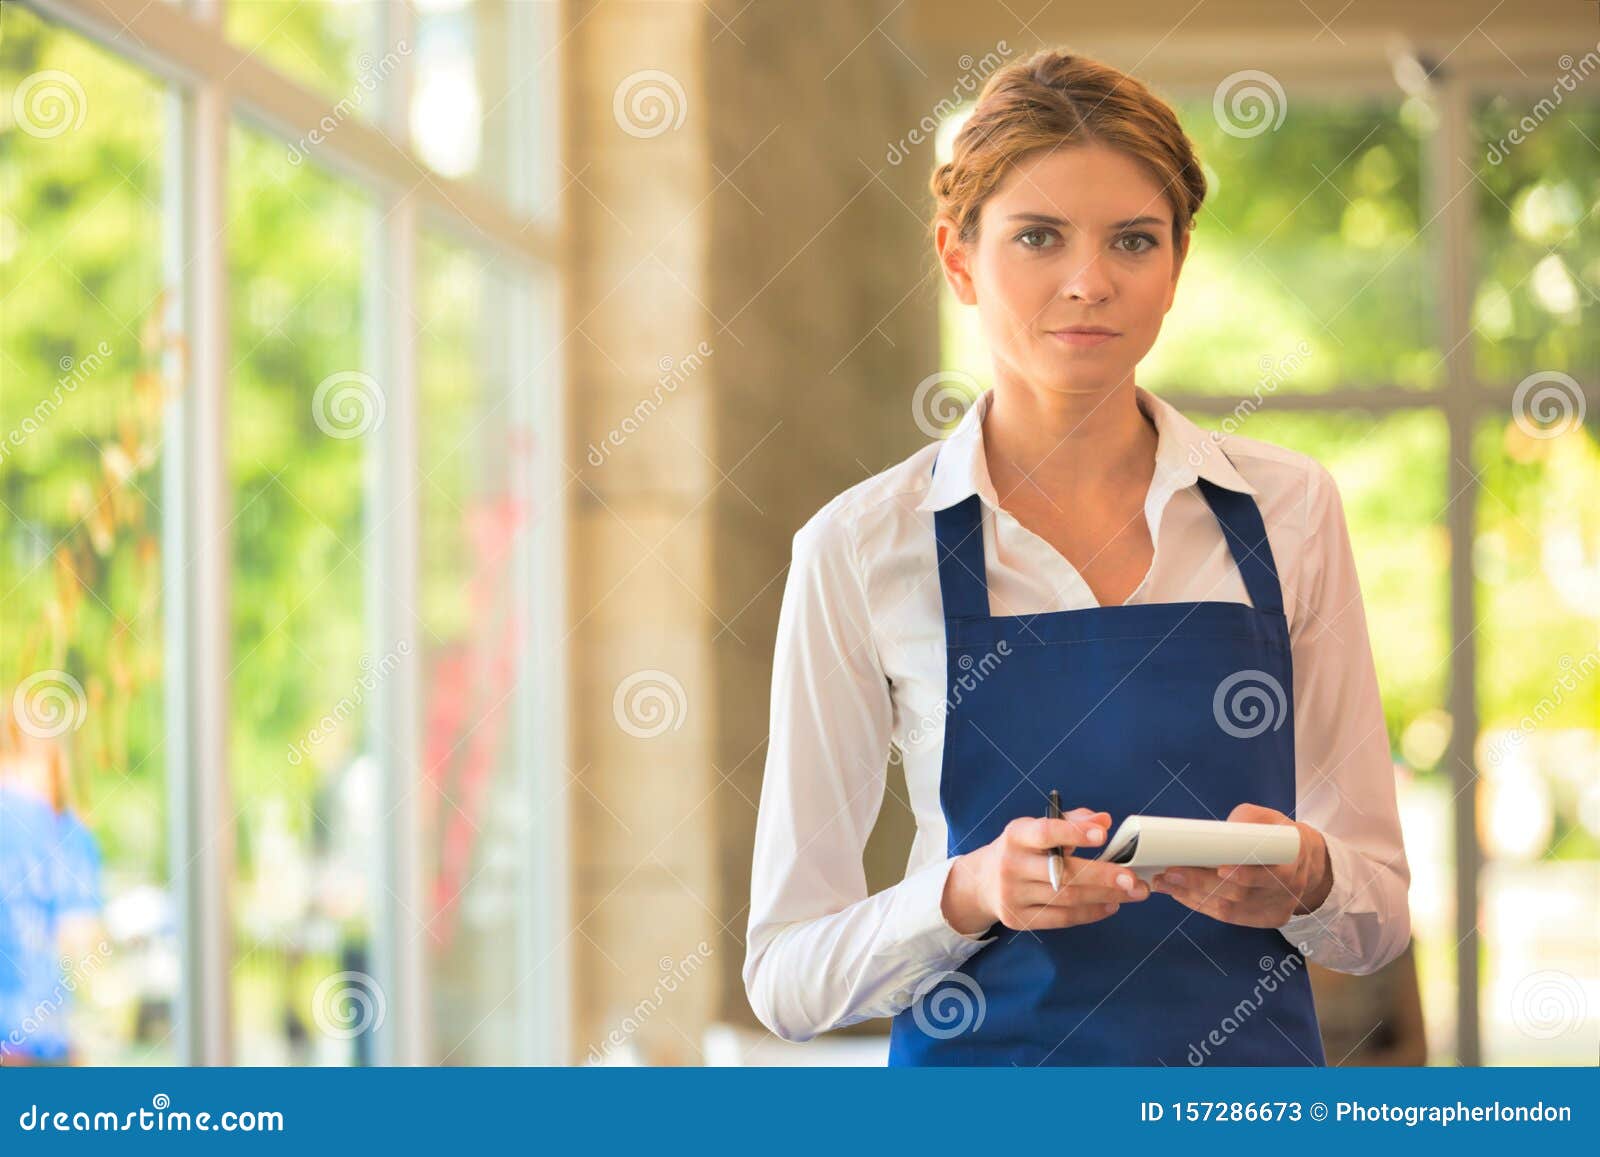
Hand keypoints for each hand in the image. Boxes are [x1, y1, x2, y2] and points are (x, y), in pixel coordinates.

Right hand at [942, 807, 1151, 934]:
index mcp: (1016, 836)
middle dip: (1103, 876)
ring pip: (1067, 898)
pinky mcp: (1019, 919)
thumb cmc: (1021, 850)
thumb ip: (1072, 821)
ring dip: (1105, 896)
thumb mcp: (1036, 829)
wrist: (981, 882)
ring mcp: (1013, 895)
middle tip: (1133, 878)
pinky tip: (1111, 905)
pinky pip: (1062, 919)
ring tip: (1132, 892)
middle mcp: (1011, 865)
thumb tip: (1104, 820)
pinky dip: (1091, 913)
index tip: (1103, 835)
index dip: (1074, 833)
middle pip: (1063, 873)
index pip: (1045, 833)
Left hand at [1148, 803, 1330, 927]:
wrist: (1304, 861)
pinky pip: (1228, 917)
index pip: (1270, 873)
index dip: (1245, 874)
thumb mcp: (1269, 818)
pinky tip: (1180, 894)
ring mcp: (1276, 909)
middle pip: (1241, 893)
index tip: (1219, 868)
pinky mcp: (1264, 920)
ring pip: (1231, 909)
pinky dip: (1201, 905)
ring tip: (1165, 883)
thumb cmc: (1278, 835)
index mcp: (1292, 860)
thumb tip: (1216, 831)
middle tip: (1171, 872)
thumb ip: (1247, 820)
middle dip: (1201, 883)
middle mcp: (1287, 890)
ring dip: (1194, 896)